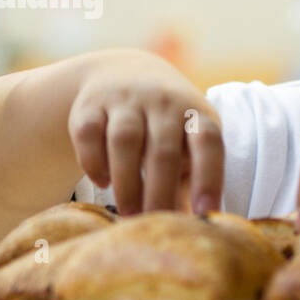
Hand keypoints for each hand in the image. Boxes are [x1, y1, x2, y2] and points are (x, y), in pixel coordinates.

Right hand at [67, 53, 223, 216]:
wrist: (126, 72)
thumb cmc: (169, 126)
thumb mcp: (189, 142)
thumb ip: (192, 180)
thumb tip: (193, 226)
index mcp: (196, 114)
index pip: (209, 143)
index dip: (209, 178)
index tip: (207, 212)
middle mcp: (164, 102)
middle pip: (163, 151)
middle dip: (159, 193)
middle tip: (153, 224)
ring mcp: (126, 99)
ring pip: (125, 141)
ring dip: (127, 183)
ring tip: (128, 213)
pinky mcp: (91, 104)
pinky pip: (89, 134)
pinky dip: (93, 161)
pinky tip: (102, 181)